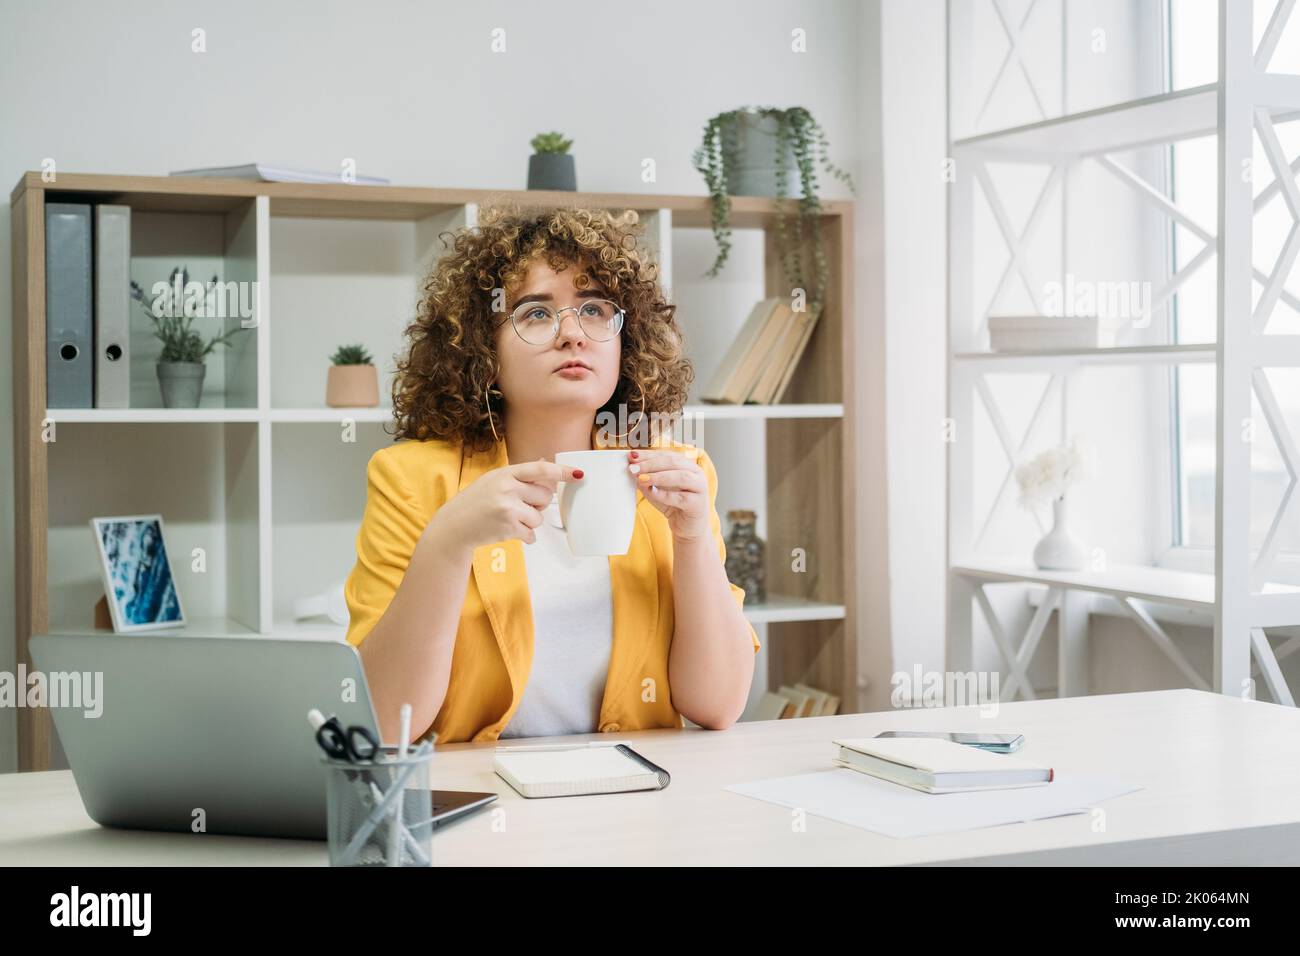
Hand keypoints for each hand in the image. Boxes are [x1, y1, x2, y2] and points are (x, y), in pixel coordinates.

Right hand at [426, 458, 582, 554]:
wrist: (454, 526)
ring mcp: (508, 508)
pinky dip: (524, 536)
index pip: (540, 469)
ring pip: (539, 517)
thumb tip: (546, 462)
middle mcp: (508, 488)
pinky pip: (531, 534)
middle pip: (545, 496)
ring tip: (509, 519)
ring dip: (529, 522)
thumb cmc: (475, 502)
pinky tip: (508, 530)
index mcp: (505, 474)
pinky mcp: (509, 528)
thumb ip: (519, 475)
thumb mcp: (494, 480)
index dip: (562, 472)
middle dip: (538, 503)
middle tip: (521, 506)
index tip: (578, 475)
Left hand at [627, 449, 709, 541]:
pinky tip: (652, 491)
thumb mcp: (656, 490)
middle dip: (651, 464)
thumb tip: (633, 469)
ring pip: (680, 477)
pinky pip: (680, 497)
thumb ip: (646, 479)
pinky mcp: (698, 504)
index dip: (649, 454)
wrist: (688, 529)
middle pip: (673, 462)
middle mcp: (696, 473)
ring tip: (641, 478)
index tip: (632, 456)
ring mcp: (700, 488)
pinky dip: (665, 494)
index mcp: (687, 465)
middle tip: (634, 467)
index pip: (667, 455)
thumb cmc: (673, 506)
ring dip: (658, 476)